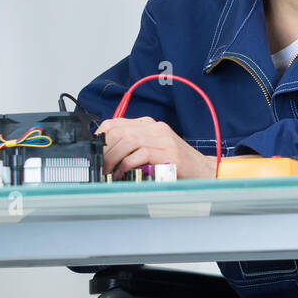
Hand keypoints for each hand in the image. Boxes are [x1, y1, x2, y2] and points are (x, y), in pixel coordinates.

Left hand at [94, 117, 216, 179]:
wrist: (205, 171)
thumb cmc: (177, 165)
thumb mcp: (152, 151)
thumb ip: (133, 148)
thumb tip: (105, 156)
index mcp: (150, 125)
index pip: (115, 123)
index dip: (99, 138)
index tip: (93, 154)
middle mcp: (156, 128)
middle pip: (118, 131)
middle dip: (103, 151)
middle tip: (99, 167)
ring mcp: (164, 139)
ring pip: (127, 141)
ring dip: (113, 159)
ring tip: (109, 172)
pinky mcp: (170, 153)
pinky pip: (141, 154)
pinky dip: (127, 165)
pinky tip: (123, 174)